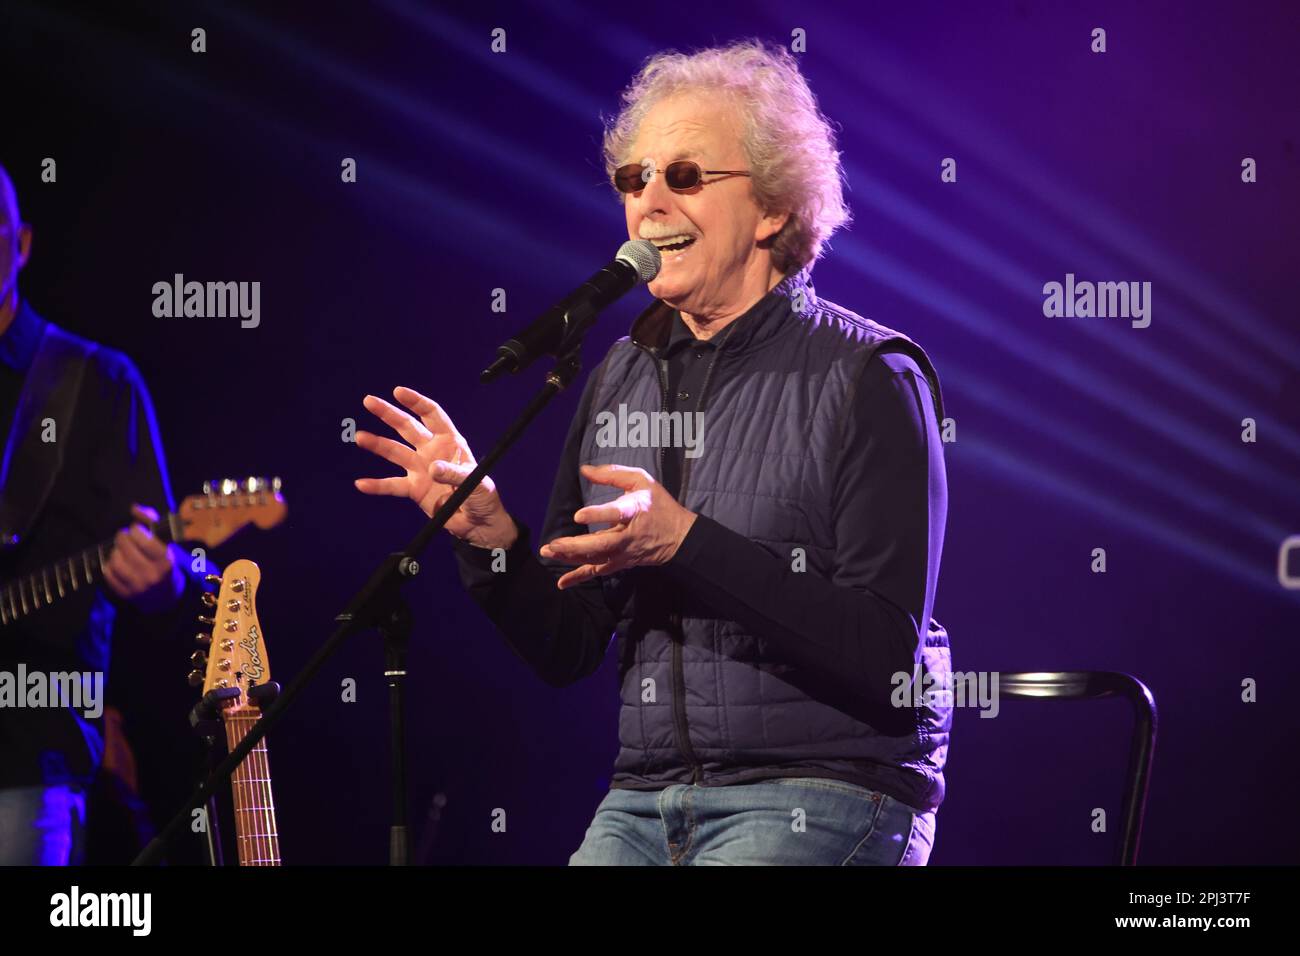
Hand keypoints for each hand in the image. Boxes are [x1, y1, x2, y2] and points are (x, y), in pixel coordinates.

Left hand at [103, 504, 185, 611]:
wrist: (167, 598)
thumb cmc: (165, 565)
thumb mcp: (166, 545)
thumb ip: (152, 523)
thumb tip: (134, 508)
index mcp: (165, 562)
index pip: (144, 540)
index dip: (135, 530)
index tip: (136, 529)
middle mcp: (152, 575)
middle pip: (126, 549)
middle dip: (122, 537)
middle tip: (124, 536)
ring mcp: (138, 586)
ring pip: (115, 562)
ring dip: (115, 552)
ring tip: (121, 550)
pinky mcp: (126, 594)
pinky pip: (109, 575)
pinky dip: (109, 566)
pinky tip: (117, 563)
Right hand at [354, 386, 517, 549]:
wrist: (478, 522)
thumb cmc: (483, 496)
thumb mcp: (475, 481)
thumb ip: (454, 473)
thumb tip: (432, 468)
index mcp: (450, 441)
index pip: (431, 415)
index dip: (416, 402)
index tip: (399, 392)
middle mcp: (432, 450)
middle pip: (407, 427)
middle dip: (389, 414)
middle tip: (370, 402)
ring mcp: (420, 468)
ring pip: (395, 452)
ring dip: (378, 444)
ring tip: (360, 437)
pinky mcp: (414, 488)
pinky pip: (392, 485)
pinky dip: (377, 485)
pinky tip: (362, 484)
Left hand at [540, 464, 696, 588]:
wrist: (679, 537)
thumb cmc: (658, 505)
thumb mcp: (641, 481)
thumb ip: (612, 474)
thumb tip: (584, 470)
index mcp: (635, 510)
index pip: (617, 513)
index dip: (598, 515)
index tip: (578, 516)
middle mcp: (629, 535)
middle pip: (602, 544)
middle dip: (576, 546)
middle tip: (554, 544)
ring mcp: (624, 552)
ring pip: (597, 558)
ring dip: (571, 557)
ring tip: (548, 552)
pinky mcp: (621, 562)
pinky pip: (598, 571)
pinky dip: (579, 577)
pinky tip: (561, 582)